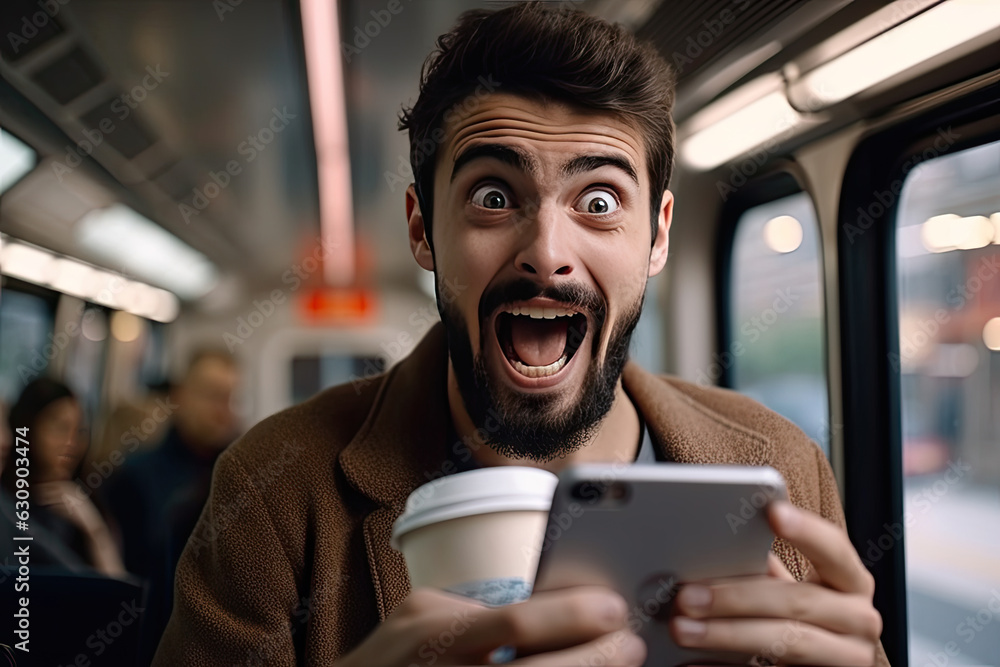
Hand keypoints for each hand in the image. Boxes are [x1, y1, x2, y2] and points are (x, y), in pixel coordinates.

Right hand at [336, 585, 646, 665]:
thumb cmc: (395, 659)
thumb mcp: (424, 615)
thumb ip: (479, 611)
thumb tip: (555, 606)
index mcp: (437, 637)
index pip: (514, 622)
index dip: (571, 615)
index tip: (613, 606)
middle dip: (597, 660)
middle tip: (631, 643)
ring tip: (616, 666)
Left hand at [669, 501, 881, 665]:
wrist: (820, 665)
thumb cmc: (800, 619)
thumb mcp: (791, 589)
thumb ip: (765, 569)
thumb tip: (713, 548)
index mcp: (852, 581)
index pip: (833, 549)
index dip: (806, 531)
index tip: (773, 511)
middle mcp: (860, 619)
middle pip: (797, 601)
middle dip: (737, 597)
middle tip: (688, 595)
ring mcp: (849, 658)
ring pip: (787, 642)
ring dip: (728, 634)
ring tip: (684, 627)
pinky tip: (696, 663)